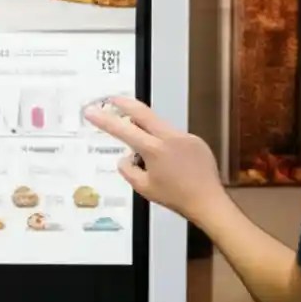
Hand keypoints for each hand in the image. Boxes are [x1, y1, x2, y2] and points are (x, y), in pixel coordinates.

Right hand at [84, 97, 228, 225]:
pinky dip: (166, 144)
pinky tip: (171, 163)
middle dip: (125, 104)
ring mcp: (185, 137)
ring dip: (148, 132)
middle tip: (112, 99)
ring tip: (148, 156)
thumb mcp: (143, 187)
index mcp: (154, 149)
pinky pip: (174, 137)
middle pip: (143, 113)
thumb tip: (125, 158)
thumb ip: (128, 169)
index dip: (104, 120)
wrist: (208, 202)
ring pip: (159, 127)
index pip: (123, 130)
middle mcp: (170, 137)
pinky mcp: (196, 141)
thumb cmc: (175, 197)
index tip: (91, 111)